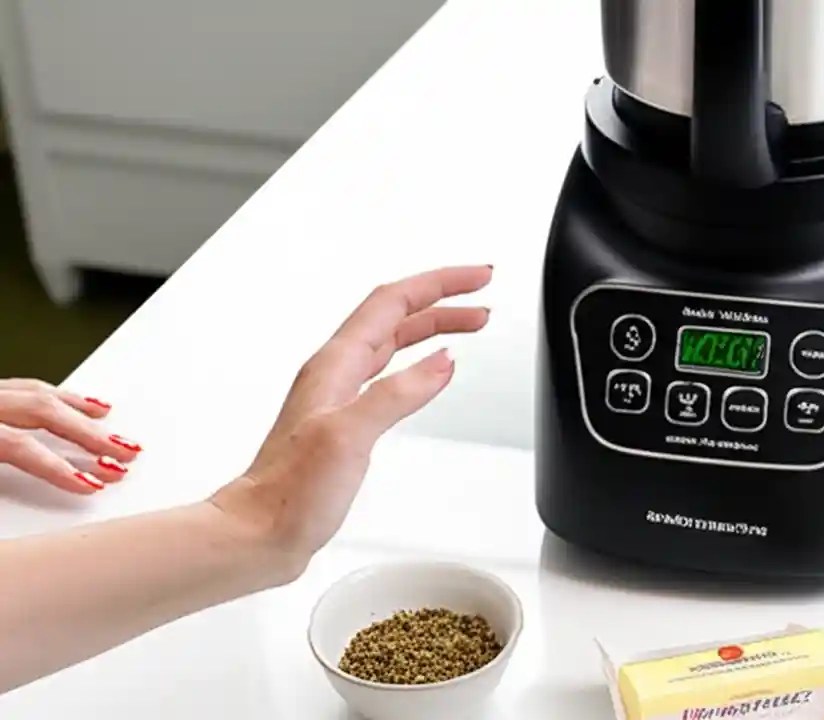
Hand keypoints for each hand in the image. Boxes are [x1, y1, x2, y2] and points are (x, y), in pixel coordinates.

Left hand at [0, 379, 140, 493]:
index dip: (58, 467)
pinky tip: (65, 399)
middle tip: (122, 453)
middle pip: (43, 411)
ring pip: (37, 391)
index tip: (90, 485)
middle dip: (88, 434)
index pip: (20, 445)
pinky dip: (53, 393)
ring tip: (108, 419)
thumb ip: (0, 486)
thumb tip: (17, 517)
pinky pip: (23, 385)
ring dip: (77, 407)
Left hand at [209, 265, 491, 574]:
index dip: (440, 284)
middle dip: (443, 301)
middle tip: (483, 298)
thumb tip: (442, 362)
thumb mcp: (350, 436)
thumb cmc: (290, 492)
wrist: (259, 532)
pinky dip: (419, 361)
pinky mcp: (346, 422)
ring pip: (394, 342)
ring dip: (433, 326)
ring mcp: (340, 396)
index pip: (394, 301)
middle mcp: (337, 372)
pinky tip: (430, 372)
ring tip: (468, 324)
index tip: (478, 279)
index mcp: (336, 364)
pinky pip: (389, 373)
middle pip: (397, 316)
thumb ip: (398, 394)